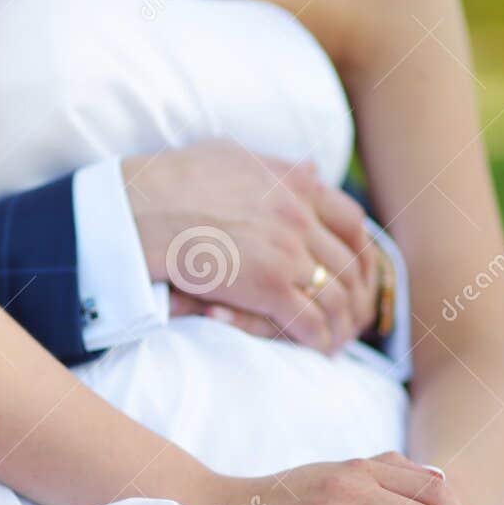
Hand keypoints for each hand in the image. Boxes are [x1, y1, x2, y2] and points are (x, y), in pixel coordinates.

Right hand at [123, 140, 378, 352]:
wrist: (144, 210)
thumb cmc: (174, 182)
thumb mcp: (234, 155)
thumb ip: (278, 166)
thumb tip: (310, 166)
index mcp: (296, 184)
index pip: (352, 220)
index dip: (359, 249)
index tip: (355, 268)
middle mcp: (300, 217)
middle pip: (350, 263)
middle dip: (356, 293)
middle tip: (352, 313)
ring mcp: (288, 253)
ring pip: (336, 296)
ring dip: (341, 323)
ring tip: (337, 338)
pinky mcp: (269, 287)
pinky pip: (310, 321)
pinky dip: (320, 339)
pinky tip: (319, 349)